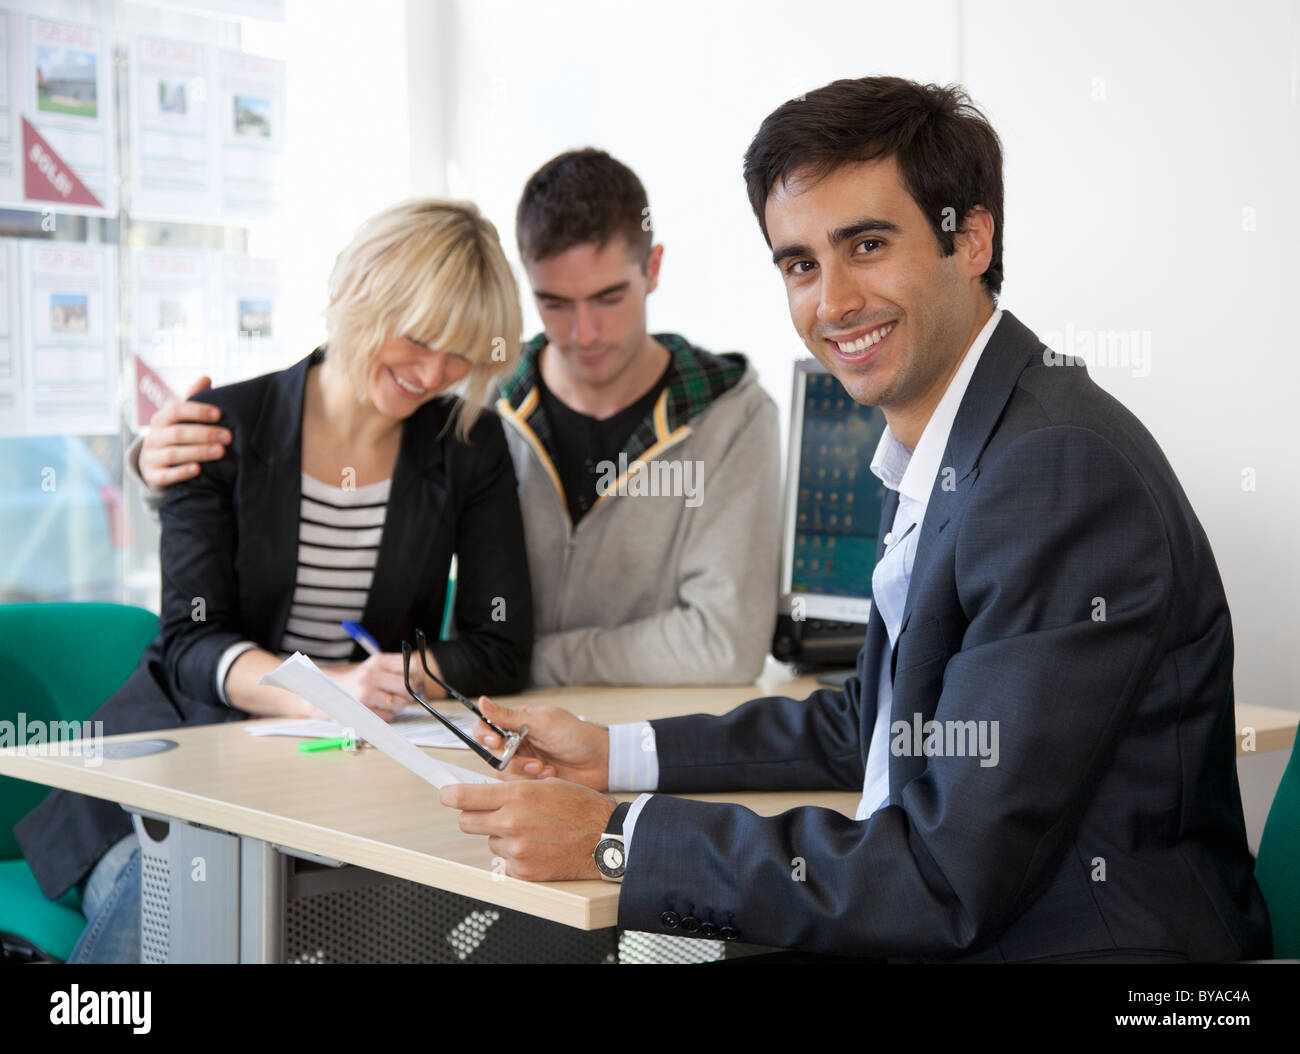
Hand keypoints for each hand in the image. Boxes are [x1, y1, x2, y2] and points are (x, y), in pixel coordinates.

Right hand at [140, 377, 231, 489]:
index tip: (219, 414)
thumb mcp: (181, 418)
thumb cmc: (176, 436)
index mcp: (161, 419)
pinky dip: (182, 472)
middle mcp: (153, 437)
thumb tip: (206, 378)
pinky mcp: (153, 476)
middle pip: (178, 433)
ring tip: (221, 452)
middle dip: (205, 434)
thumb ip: (193, 399)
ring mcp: (151, 457)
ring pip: (174, 454)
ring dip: (199, 452)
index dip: (197, 411)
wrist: (154, 465)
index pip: (176, 410)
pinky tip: (198, 469)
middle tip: (228, 437)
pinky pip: (166, 475)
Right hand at [319, 653, 425, 722]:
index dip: (417, 678)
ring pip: (399, 703)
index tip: (416, 684)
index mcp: (378, 661)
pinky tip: (376, 710)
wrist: (328, 693)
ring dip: (396, 707)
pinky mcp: (362, 710)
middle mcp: (371, 675)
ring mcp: (366, 693)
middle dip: (408, 694)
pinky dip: (387, 716)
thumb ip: (397, 671)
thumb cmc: (358, 682)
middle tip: (401, 696)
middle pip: (407, 687)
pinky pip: (388, 717)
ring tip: (384, 702)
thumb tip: (421, 685)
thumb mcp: (375, 668)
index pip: (411, 667)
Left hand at [440, 779, 616, 880]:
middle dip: (474, 816)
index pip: (465, 797)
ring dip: (501, 836)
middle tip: (489, 813)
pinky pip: (505, 860)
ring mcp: (516, 849)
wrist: (605, 838)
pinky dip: (516, 855)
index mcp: (517, 796)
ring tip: (530, 830)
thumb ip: (511, 788)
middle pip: (466, 822)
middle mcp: (512, 822)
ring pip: (490, 841)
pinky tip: (537, 847)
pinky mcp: (523, 870)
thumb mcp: (545, 785)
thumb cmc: (579, 807)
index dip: (450, 795)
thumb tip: (485, 791)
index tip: (445, 794)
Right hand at [471, 697, 608, 789]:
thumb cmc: (576, 736)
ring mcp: (523, 762)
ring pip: (504, 772)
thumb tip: (483, 701)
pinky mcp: (531, 780)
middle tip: (529, 761)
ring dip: (524, 772)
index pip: (487, 726)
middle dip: (510, 759)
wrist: (600, 762)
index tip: (495, 741)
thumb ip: (510, 717)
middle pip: (493, 752)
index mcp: (518, 722)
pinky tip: (551, 776)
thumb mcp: (542, 722)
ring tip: (544, 768)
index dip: (485, 734)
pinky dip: (534, 781)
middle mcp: (517, 742)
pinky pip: (517, 785)